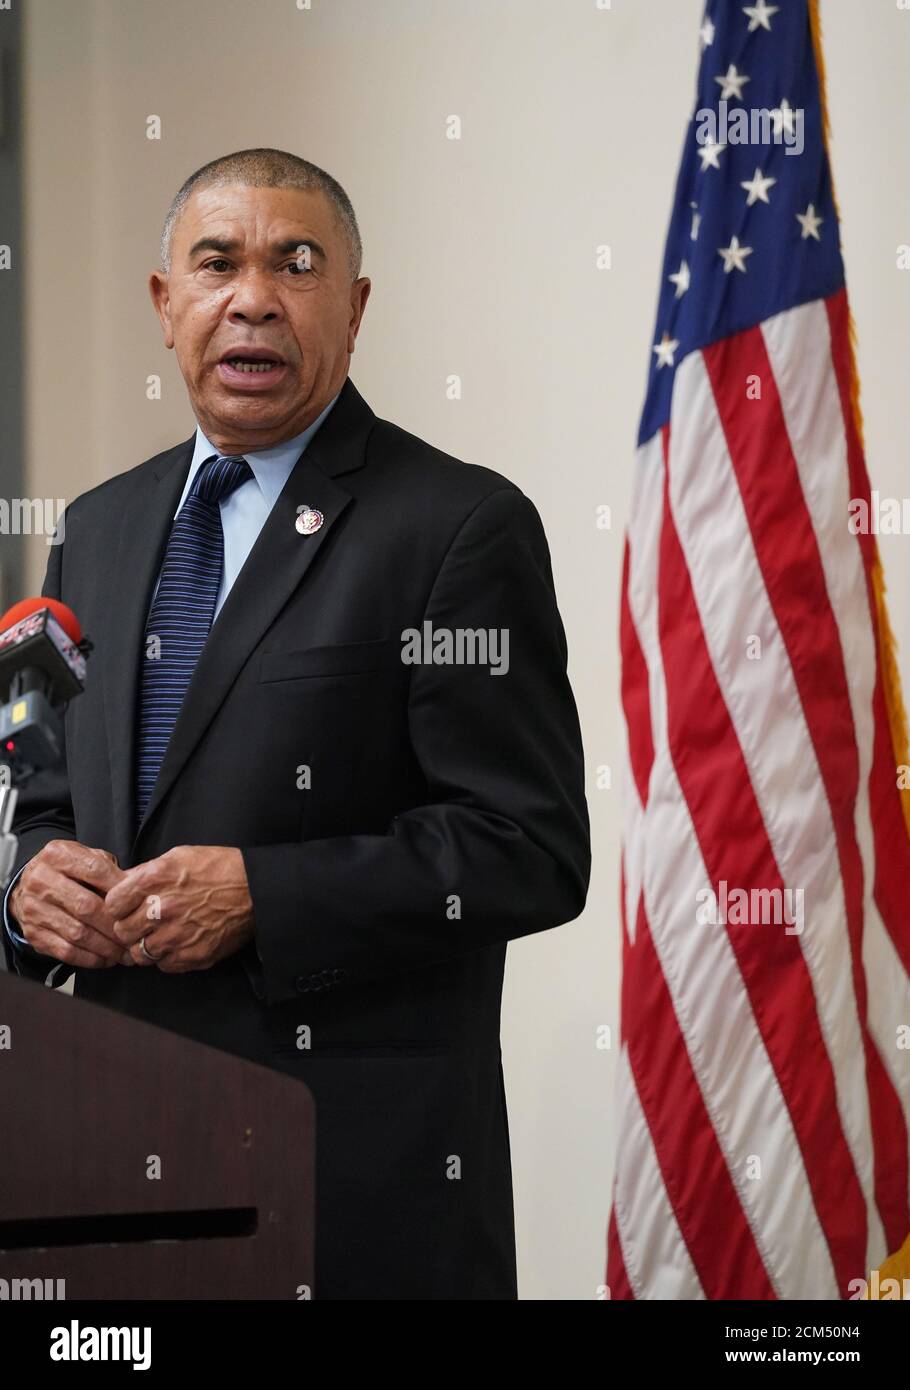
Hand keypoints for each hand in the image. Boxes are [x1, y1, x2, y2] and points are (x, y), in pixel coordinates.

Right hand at [9, 840, 132, 967]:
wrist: (27, 887)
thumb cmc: (66, 872)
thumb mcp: (83, 857)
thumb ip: (108, 867)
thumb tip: (136, 889)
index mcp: (58, 855)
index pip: (95, 870)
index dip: (120, 888)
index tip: (139, 902)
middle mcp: (42, 880)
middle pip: (87, 906)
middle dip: (116, 924)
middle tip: (136, 935)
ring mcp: (35, 909)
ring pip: (78, 933)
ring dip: (107, 947)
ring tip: (126, 952)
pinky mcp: (34, 934)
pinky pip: (67, 951)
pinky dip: (91, 958)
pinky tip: (107, 958)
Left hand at [104, 845, 254, 972]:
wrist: (256, 889)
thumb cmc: (219, 868)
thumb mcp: (178, 856)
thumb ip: (145, 871)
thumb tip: (122, 884)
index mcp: (155, 880)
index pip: (112, 905)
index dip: (117, 907)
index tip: (126, 908)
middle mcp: (162, 909)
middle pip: (122, 932)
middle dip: (129, 928)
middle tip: (141, 925)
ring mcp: (177, 936)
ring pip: (139, 954)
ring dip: (145, 946)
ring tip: (159, 937)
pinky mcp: (193, 955)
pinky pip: (164, 966)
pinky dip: (166, 958)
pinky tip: (177, 944)